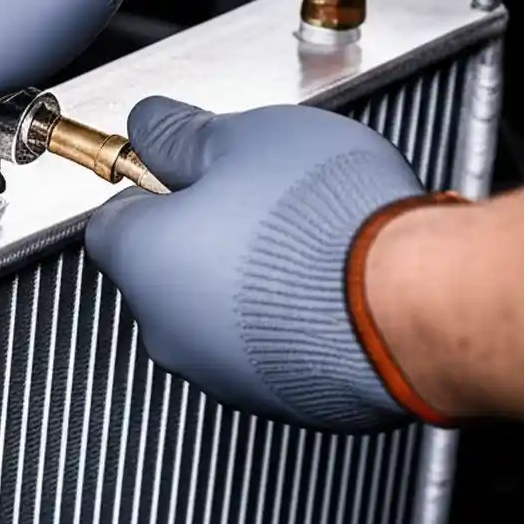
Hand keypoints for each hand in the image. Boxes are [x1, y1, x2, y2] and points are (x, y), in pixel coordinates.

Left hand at [85, 97, 426, 430]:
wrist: (411, 302)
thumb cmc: (323, 220)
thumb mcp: (241, 138)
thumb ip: (179, 135)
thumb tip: (148, 125)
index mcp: (142, 260)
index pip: (112, 222)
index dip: (151, 188)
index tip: (187, 170)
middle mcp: (165, 327)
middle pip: (162, 269)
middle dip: (201, 233)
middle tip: (256, 197)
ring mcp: (218, 372)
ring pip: (212, 312)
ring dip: (242, 278)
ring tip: (303, 241)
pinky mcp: (273, 398)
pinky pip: (260, 347)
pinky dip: (281, 318)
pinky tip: (324, 286)